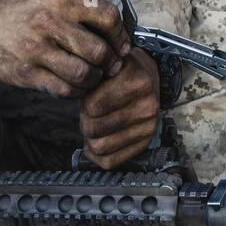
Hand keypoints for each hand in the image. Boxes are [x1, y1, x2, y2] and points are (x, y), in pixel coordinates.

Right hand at [0, 0, 130, 98]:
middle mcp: (48, 23)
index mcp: (60, 0)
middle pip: (98, 51)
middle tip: (110, 66)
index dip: (120, 35)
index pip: (107, 17)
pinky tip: (74, 85)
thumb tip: (120, 33)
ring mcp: (35, 50)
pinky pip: (64, 90)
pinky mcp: (26, 73)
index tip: (122, 46)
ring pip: (83, 74)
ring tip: (92, 76)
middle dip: (110, 63)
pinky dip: (76, 91)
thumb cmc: (24, 12)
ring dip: (94, 80)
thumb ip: (83, 11)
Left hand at [78, 47, 160, 168]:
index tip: (89, 97)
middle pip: (94, 128)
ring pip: (100, 147)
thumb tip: (77, 91)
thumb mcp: (108, 64)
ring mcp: (148, 127)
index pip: (93, 106)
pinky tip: (99, 139)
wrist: (148, 77)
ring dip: (91, 138)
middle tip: (90, 113)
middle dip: (85, 120)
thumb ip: (92, 76)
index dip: (84, 103)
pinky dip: (97, 154)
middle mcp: (148, 106)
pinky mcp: (144, 143)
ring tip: (96, 124)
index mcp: (139, 82)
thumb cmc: (122, 72)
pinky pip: (110, 161)